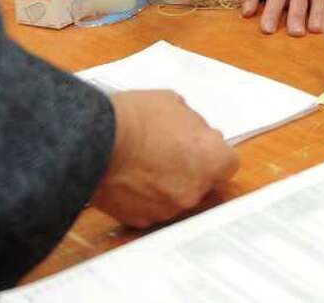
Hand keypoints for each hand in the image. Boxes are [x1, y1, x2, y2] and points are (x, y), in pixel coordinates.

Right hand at [92, 90, 238, 227]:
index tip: (202, 148)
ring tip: (144, 162)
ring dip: (167, 184)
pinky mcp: (141, 220)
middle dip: (191, 169)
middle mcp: (194, 189)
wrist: (95, 142)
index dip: (215, 154)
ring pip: (176, 197)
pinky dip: (144, 198)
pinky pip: (150, 208)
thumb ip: (193, 124)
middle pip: (203, 182)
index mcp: (211, 158)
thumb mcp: (174, 104)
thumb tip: (196, 133)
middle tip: (169, 152)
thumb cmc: (136, 118)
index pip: (229, 164)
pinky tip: (130, 178)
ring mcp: (168, 208)